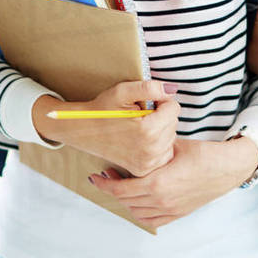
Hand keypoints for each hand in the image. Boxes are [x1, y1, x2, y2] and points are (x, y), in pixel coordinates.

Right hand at [33, 80, 179, 176]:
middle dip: (161, 116)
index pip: (174, 108)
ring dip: (160, 130)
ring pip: (171, 138)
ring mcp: (148, 163)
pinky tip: (142, 140)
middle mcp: (150, 150)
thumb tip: (172, 90)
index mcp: (147, 130)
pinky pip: (164, 153)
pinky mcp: (144, 170)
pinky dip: (157, 145)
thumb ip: (150, 88)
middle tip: (139, 115)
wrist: (84, 131)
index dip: (160, 101)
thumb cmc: (103, 109)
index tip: (145, 104)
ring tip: (139, 127)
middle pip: (174, 123)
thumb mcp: (122, 91)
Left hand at [89, 136, 257, 227]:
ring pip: (136, 212)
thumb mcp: (173, 145)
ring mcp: (170, 210)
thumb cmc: (202, 153)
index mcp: (157, 183)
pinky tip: (138, 201)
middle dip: (111, 189)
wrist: (228, 168)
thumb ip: (151, 147)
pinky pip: (152, 220)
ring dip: (125, 201)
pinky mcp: (178, 214)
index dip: (105, 184)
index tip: (96, 175)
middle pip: (125, 201)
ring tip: (121, 186)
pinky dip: (140, 213)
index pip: (121, 189)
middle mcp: (161, 201)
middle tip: (105, 177)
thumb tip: (132, 137)